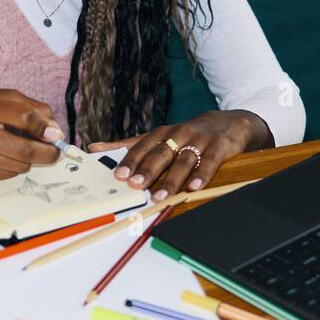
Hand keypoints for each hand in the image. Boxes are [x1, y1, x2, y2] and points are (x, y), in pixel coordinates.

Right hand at [0, 88, 62, 181]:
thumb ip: (30, 108)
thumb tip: (55, 131)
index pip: (24, 118)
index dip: (45, 128)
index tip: (57, 135)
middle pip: (24, 149)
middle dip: (48, 153)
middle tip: (56, 152)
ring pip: (19, 165)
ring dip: (28, 159)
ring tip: (19, 147)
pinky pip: (6, 174)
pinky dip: (13, 166)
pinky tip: (2, 155)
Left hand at [87, 110, 271, 200]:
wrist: (225, 123)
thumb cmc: (185, 135)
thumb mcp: (158, 138)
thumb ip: (127, 145)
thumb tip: (93, 148)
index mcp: (161, 133)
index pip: (142, 146)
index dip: (131, 160)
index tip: (119, 175)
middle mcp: (179, 134)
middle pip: (161, 153)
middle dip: (148, 170)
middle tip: (136, 185)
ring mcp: (199, 140)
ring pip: (184, 160)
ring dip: (172, 179)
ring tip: (161, 196)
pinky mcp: (219, 147)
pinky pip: (210, 162)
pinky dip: (202, 175)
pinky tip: (194, 187)